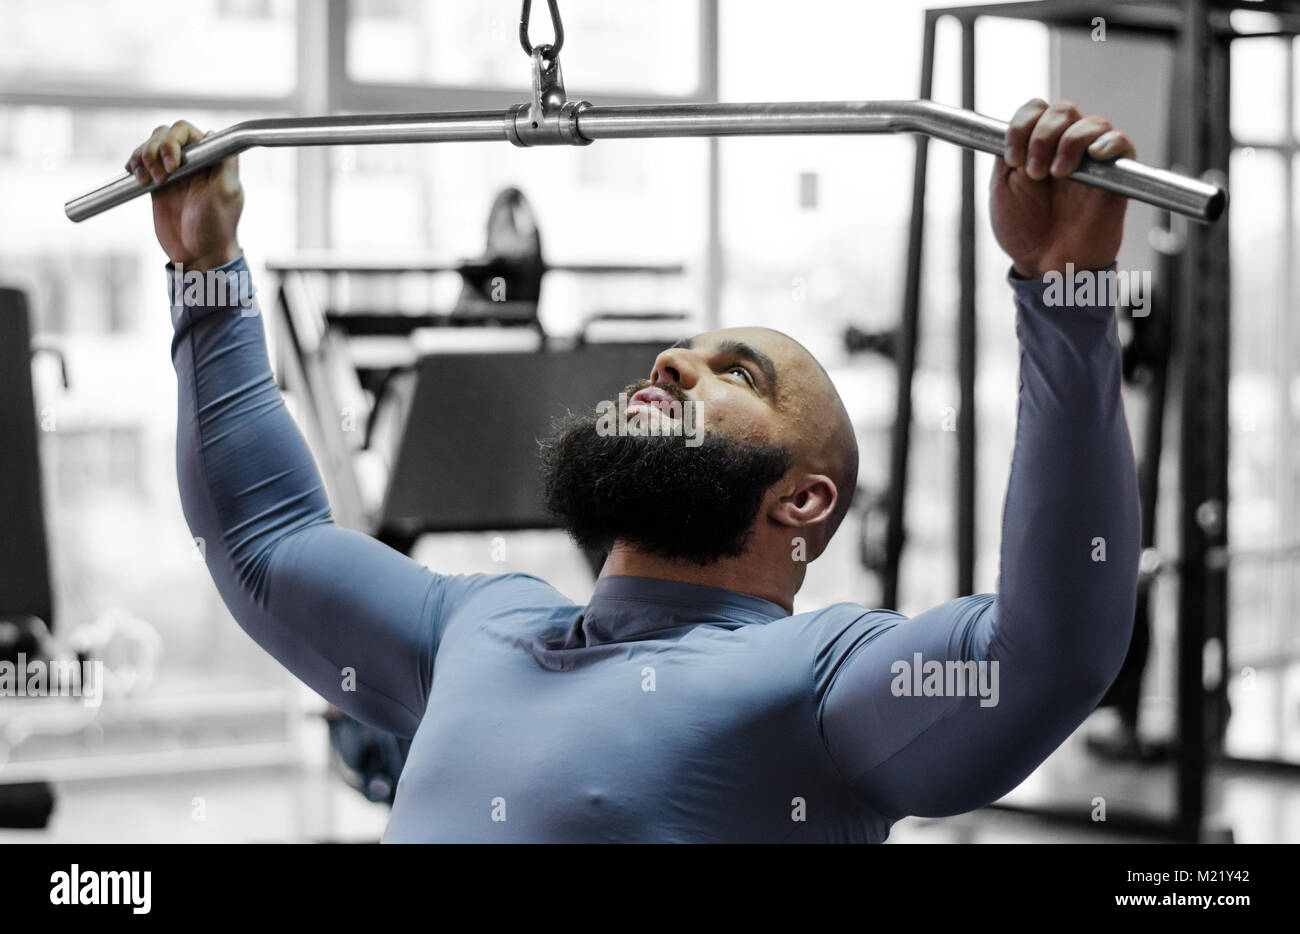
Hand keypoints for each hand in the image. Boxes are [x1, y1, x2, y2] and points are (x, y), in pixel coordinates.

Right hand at [126, 120, 242, 270]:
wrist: (198, 255)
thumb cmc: (217, 227)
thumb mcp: (227, 193)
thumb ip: (226, 162)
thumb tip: (213, 132)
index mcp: (211, 159)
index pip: (187, 131)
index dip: (174, 141)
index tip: (173, 166)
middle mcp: (192, 161)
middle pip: (165, 133)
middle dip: (155, 149)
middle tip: (161, 178)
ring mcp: (173, 171)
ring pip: (150, 145)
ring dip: (143, 157)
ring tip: (147, 181)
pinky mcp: (157, 184)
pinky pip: (140, 162)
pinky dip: (134, 163)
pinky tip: (135, 175)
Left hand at [991, 99, 1135, 278]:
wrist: (1046, 266)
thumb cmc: (1023, 231)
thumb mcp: (1002, 189)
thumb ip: (1009, 153)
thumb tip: (1021, 125)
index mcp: (1036, 147)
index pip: (1035, 110)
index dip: (1022, 125)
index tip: (1013, 159)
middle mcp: (1065, 148)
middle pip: (1062, 110)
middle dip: (1042, 136)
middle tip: (1034, 173)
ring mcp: (1091, 160)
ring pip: (1092, 122)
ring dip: (1069, 143)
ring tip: (1057, 175)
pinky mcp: (1116, 177)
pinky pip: (1122, 142)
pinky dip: (1109, 142)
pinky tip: (1093, 156)